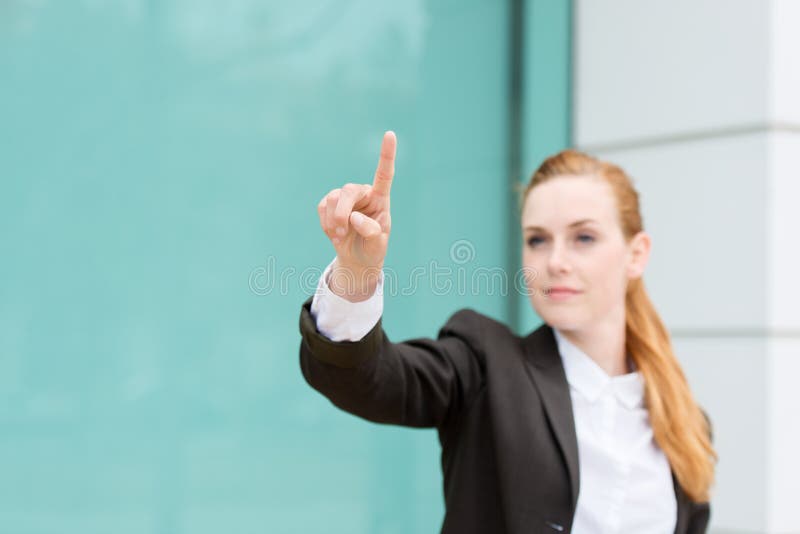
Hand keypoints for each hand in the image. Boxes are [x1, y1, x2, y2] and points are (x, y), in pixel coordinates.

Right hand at [317, 131, 395, 300]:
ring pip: (332, 199)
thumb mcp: (377, 245)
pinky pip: (322, 208)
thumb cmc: (372, 248)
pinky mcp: (329, 204)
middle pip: (348, 190)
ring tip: (340, 236)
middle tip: (341, 232)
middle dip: (341, 212)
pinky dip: (326, 224)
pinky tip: (334, 233)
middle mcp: (363, 193)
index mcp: (381, 199)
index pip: (384, 174)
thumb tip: (355, 217)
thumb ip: (371, 231)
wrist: (357, 258)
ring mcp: (345, 197)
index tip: (390, 134)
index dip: (387, 154)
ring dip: (333, 221)